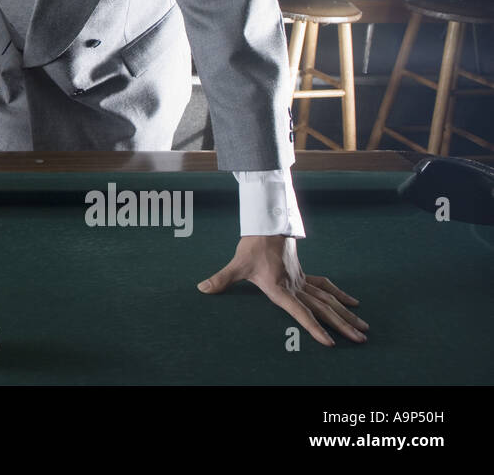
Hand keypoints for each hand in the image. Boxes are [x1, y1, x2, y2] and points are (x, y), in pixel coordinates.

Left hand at [197, 236, 367, 345]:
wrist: (268, 224)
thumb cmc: (253, 245)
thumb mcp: (237, 265)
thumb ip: (221, 279)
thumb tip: (202, 288)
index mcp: (281, 288)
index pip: (301, 312)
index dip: (314, 328)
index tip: (331, 342)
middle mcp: (295, 287)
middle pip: (323, 309)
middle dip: (342, 326)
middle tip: (361, 340)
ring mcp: (302, 280)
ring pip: (329, 300)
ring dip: (346, 315)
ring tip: (364, 328)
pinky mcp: (303, 274)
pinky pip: (325, 286)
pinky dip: (339, 295)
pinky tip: (353, 303)